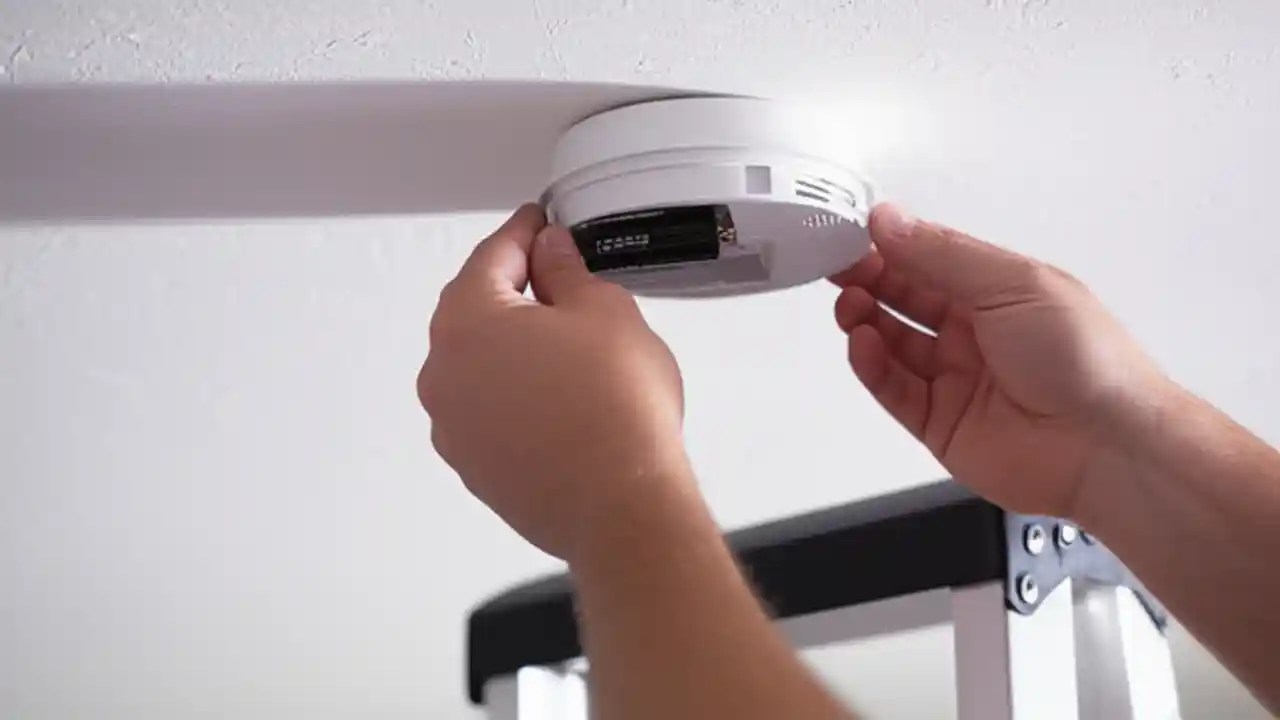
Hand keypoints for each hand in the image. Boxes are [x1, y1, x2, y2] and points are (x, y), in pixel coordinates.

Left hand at [417, 205, 688, 560]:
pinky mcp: (474, 470)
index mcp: (465, 322)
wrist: (621, 508)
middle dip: (515, 290)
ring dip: (513, 348)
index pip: (491, 257)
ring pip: (479, 367)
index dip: (523, 232)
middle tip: (558, 276)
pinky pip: (489, 413)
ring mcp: (453, 429)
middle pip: (474, 311)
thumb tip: (548, 252)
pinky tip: (559, 398)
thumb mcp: (604, 311)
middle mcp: (442, 375)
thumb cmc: (616, 406)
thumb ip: (566, 272)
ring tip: (568, 346)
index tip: (541, 222)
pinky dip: (515, 395)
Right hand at [831, 204, 1171, 517]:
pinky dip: (871, 365)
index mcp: (998, 292)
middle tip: (839, 269)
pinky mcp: (940, 424)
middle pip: (905, 300)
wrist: (1107, 449)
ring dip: (865, 320)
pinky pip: (893, 390)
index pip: (929, 261)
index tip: (854, 235)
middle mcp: (975, 334)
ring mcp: (955, 379)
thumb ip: (942, 255)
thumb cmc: (1084, 360)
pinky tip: (862, 342)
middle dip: (870, 281)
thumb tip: (889, 219)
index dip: (891, 248)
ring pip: (892, 344)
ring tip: (850, 305)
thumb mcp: (1012, 284)